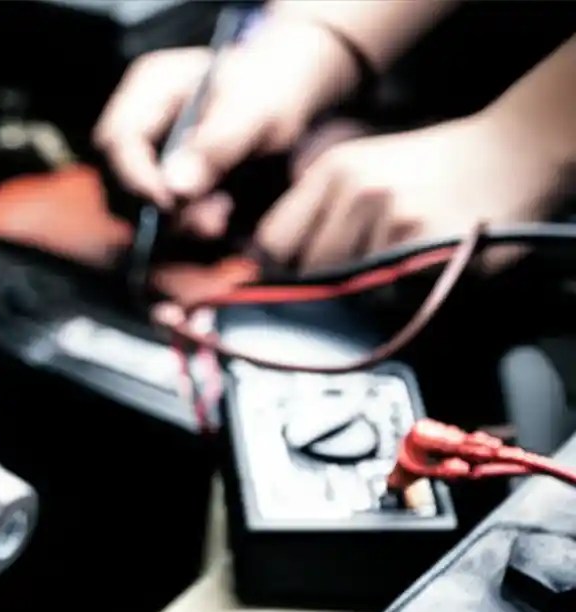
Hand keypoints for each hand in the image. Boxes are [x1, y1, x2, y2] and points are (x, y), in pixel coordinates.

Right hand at [93, 16, 359, 224]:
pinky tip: (219, 216)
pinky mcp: (160, 178)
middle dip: (158, 207)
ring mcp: (145, 151)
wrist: (288, 91)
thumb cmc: (273, 86)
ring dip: (176, 221)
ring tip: (222, 215)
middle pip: (117, 175)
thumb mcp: (257, 109)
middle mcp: (138, 118)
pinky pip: (156, 211)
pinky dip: (184, 223)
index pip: (117, 137)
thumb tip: (175, 189)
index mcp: (151, 85)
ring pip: (134, 201)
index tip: (171, 205)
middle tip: (210, 221)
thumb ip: (218, 144)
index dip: (135, 177)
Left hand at [256, 111, 569, 271]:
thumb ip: (316, 211)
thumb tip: (265, 264)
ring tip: (402, 258)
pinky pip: (394, 294)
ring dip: (371, 289)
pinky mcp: (428, 242)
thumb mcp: (361, 170)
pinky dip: (406, 292)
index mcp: (331, 171)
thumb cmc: (431, 168)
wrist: (513, 150)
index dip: (276, 270)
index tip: (284, 284)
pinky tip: (424, 264)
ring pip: (352, 288)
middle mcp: (356, 191)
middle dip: (326, 285)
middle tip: (361, 272)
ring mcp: (392, 216)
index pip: (271, 241)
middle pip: (309, 272)